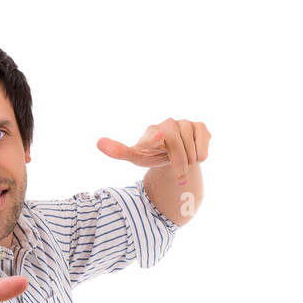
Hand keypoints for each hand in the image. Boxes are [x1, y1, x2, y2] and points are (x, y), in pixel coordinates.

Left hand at [96, 118, 210, 188]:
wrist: (174, 155)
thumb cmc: (153, 155)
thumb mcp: (137, 157)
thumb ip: (119, 152)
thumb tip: (98, 142)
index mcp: (151, 132)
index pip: (154, 134)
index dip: (155, 138)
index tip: (157, 137)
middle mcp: (169, 124)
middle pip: (177, 148)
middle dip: (180, 167)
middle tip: (180, 180)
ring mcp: (185, 123)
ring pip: (193, 150)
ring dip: (190, 163)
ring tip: (184, 161)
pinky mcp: (200, 126)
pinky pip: (204, 145)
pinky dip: (201, 155)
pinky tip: (194, 153)